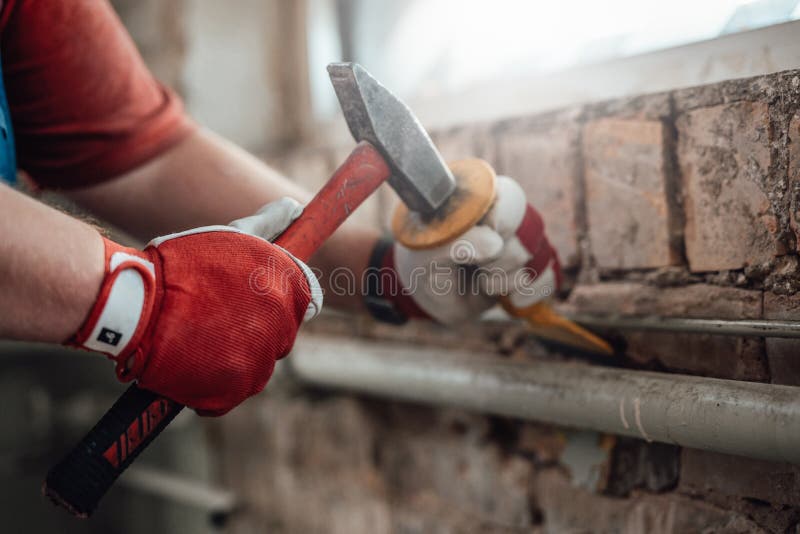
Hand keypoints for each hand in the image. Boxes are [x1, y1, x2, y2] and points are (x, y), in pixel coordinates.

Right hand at [68, 198, 321, 414]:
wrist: (136, 303)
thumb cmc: (185, 263)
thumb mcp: (231, 236)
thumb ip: (268, 224)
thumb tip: (293, 207)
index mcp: (290, 292)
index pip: (306, 303)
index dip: (282, 300)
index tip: (256, 299)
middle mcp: (283, 330)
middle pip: (279, 335)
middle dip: (255, 326)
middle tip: (217, 313)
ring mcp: (259, 365)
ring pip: (257, 364)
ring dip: (235, 355)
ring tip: (200, 335)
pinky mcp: (233, 392)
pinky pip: (232, 391)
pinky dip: (214, 383)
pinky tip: (192, 362)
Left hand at [392, 176, 560, 323]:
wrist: (429, 296)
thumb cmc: (423, 264)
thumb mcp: (426, 255)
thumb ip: (454, 245)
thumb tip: (495, 244)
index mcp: (478, 200)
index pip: (509, 196)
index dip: (502, 222)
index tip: (484, 243)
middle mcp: (504, 216)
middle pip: (530, 230)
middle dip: (504, 258)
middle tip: (479, 269)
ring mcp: (519, 242)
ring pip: (540, 255)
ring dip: (512, 279)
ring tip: (485, 284)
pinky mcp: (528, 268)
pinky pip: (548, 276)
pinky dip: (530, 293)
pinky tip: (509, 298)